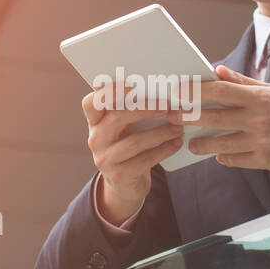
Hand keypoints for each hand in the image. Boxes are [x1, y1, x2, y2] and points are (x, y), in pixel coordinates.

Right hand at [82, 90, 182, 223]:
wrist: (125, 184)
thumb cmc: (128, 147)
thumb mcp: (124, 129)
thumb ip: (130, 111)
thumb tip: (159, 92)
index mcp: (95, 122)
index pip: (91, 103)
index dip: (108, 93)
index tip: (131, 85)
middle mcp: (95, 139)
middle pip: (116, 118)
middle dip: (144, 109)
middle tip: (167, 105)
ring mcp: (105, 159)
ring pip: (134, 142)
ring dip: (160, 132)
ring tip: (178, 127)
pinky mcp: (119, 175)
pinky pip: (144, 160)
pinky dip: (164, 150)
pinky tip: (176, 143)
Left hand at [168, 65, 269, 169]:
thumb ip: (242, 83)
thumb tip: (218, 72)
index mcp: (259, 98)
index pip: (221, 92)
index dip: (196, 92)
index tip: (178, 92)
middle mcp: (258, 119)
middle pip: (215, 119)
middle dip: (189, 118)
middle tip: (172, 117)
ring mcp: (261, 141)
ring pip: (221, 145)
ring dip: (202, 144)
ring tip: (191, 143)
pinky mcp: (265, 160)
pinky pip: (236, 160)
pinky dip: (225, 157)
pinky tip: (218, 154)